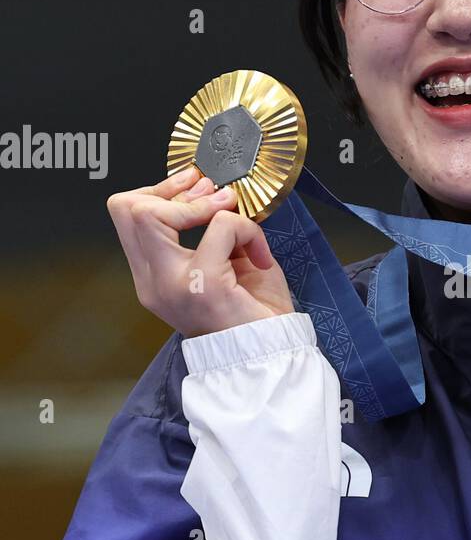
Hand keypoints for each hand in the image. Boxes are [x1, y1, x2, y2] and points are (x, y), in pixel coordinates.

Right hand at [107, 165, 293, 337]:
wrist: (272, 353)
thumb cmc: (253, 313)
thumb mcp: (225, 263)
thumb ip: (209, 230)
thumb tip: (213, 190)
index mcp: (154, 278)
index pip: (128, 217)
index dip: (159, 191)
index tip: (195, 186)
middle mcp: (154, 283)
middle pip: (128, 210)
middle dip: (173, 190)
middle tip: (212, 196)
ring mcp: (172, 284)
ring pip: (151, 214)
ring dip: (201, 203)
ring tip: (232, 217)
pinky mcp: (202, 284)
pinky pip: (220, 226)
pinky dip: (246, 230)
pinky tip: (259, 255)